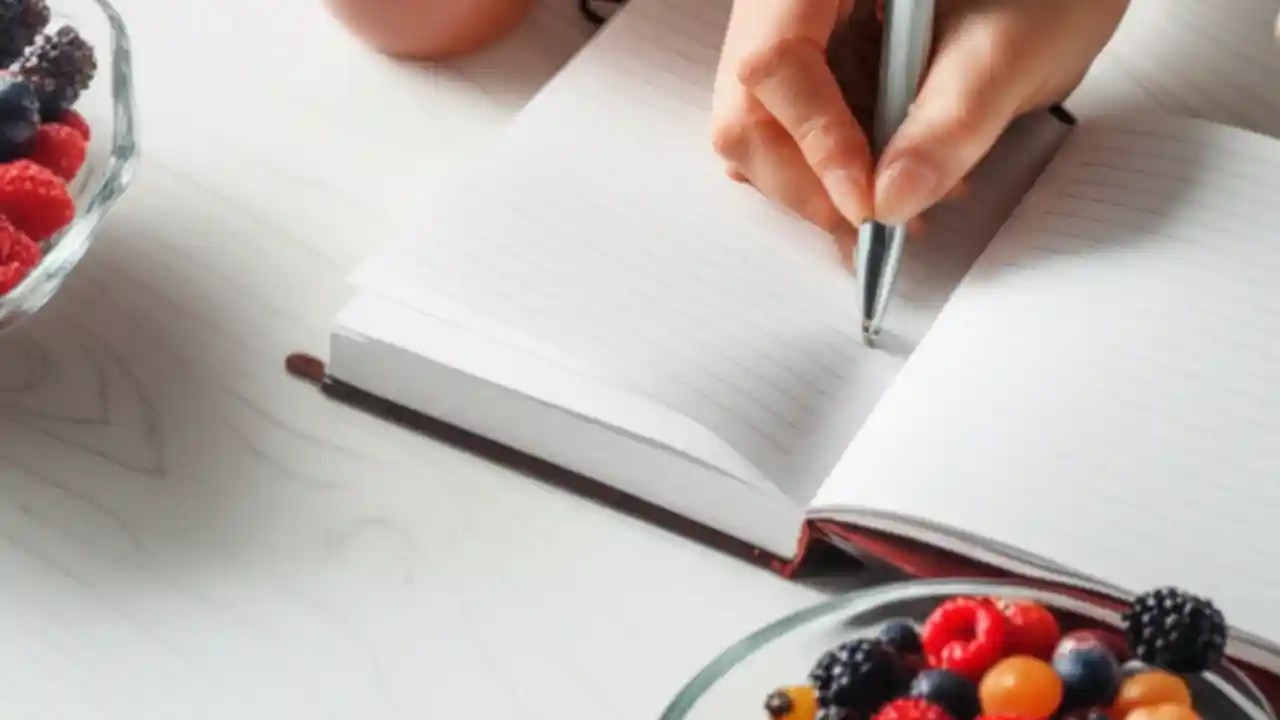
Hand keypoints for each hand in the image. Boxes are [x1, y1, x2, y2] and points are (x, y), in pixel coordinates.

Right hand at [711, 0, 1129, 234]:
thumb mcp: (1011, 49)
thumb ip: (949, 124)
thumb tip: (888, 202)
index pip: (776, 58)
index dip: (814, 139)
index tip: (866, 204)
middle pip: (752, 102)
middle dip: (808, 178)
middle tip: (872, 226)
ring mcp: (796, 25)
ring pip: (764, 123)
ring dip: (823, 181)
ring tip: (898, 206)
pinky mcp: (815, 55)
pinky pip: (794, 123)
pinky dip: (837, 165)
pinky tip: (893, 178)